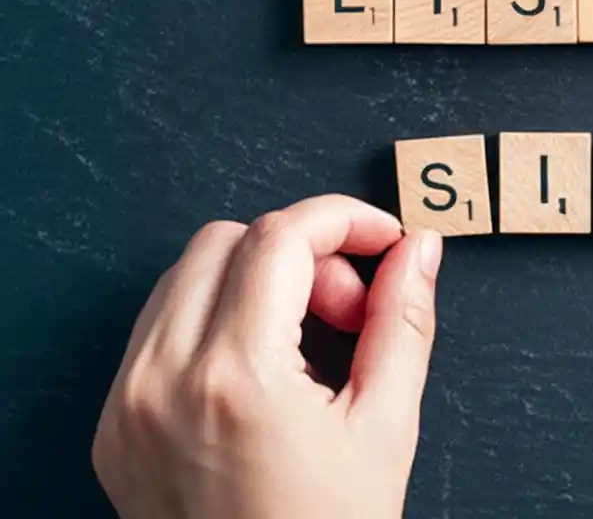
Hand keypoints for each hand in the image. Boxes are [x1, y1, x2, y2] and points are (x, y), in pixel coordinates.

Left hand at [92, 195, 443, 518]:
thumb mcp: (384, 429)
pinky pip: (158, 328)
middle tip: (348, 308)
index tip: (382, 241)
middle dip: (302, 252)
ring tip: (307, 343)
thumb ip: (403, 324)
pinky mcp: (114, 425)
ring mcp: (128, 404)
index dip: (344, 221)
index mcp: (238, 379)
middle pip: (229, 240)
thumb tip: (419, 251)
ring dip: (255, 281)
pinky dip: (214, 319)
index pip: (281, 238)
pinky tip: (263, 367)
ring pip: (186, 275)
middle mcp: (165, 381)